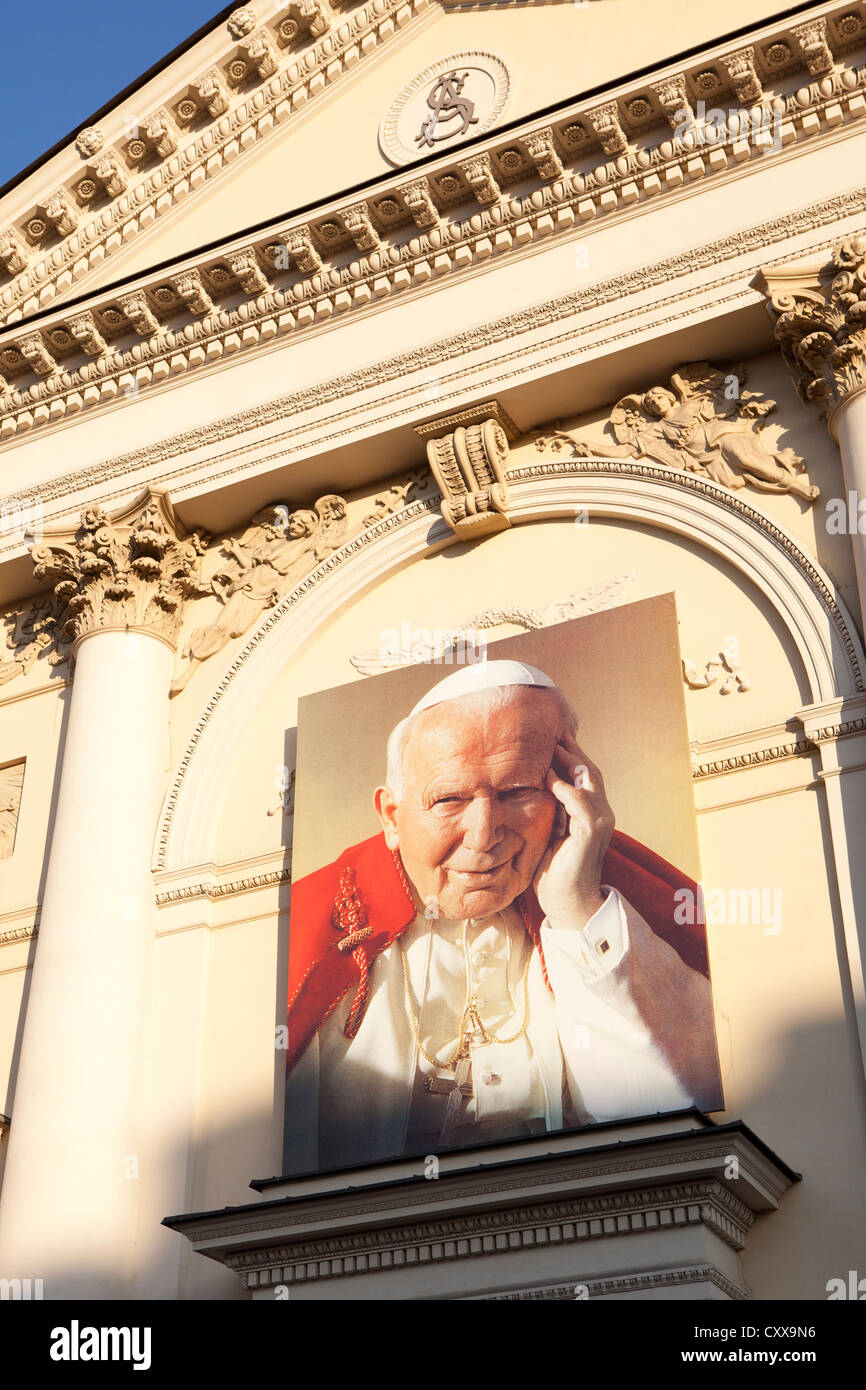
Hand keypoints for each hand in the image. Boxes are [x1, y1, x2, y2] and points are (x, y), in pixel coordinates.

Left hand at [533, 734, 614, 931]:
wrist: (566, 902)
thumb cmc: (553, 869)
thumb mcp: (549, 831)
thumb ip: (549, 809)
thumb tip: (528, 786)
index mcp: (592, 812)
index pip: (584, 775)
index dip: (569, 756)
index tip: (550, 739)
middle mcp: (602, 813)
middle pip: (589, 770)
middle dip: (571, 751)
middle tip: (551, 734)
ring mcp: (600, 821)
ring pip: (589, 779)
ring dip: (569, 761)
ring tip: (551, 747)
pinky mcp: (591, 832)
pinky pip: (581, 801)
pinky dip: (565, 787)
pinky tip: (549, 778)